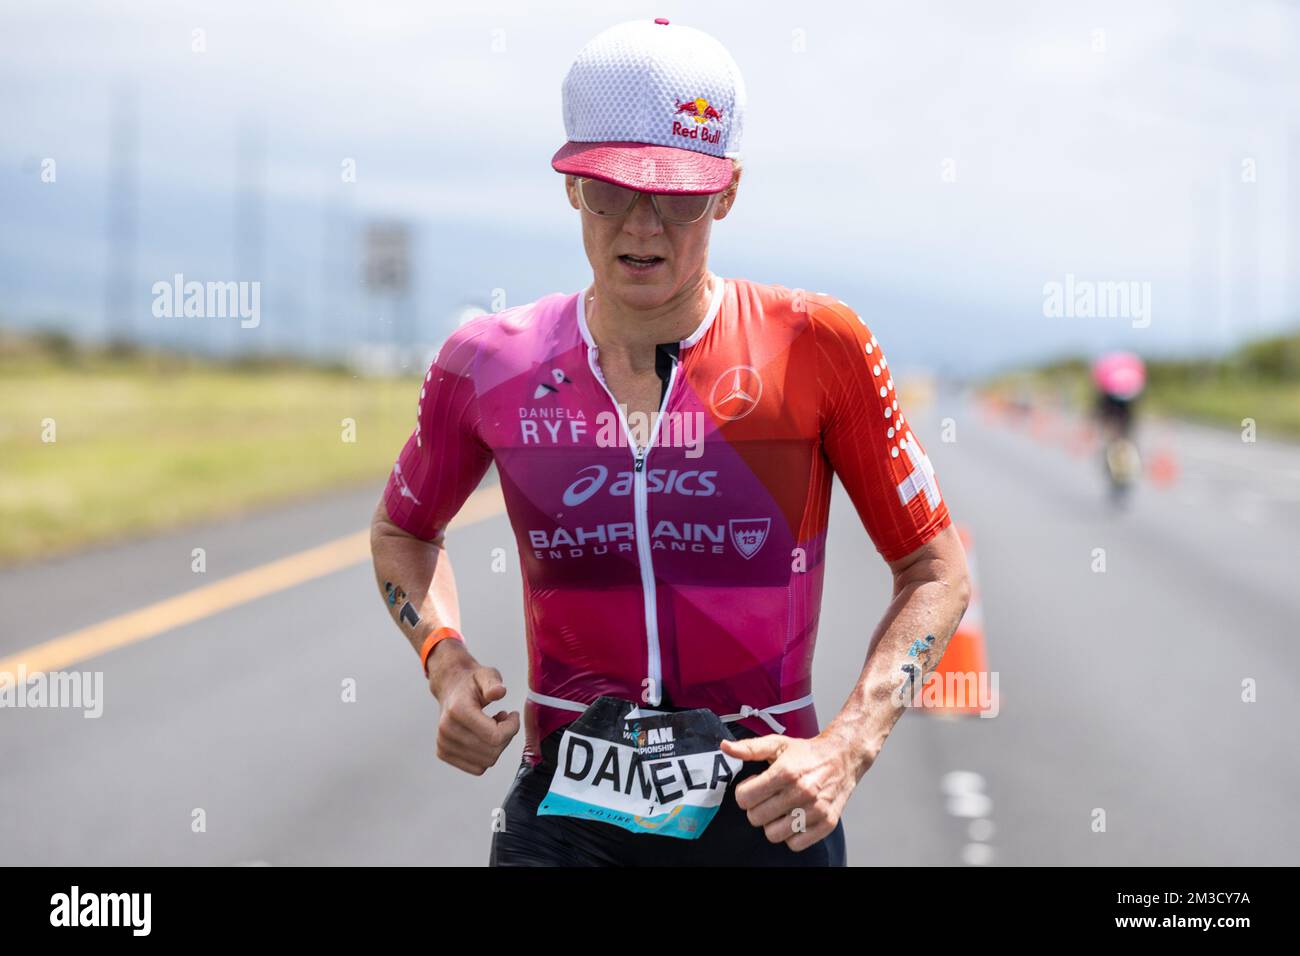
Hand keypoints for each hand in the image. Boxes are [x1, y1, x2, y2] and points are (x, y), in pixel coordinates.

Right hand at [433, 665, 519, 774]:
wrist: (450, 689)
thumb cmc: (471, 683)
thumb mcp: (486, 674)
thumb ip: (493, 682)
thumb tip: (499, 692)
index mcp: (458, 710)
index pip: (495, 736)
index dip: (511, 728)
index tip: (513, 715)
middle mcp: (447, 730)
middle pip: (491, 752)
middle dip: (505, 737)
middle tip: (504, 720)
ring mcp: (443, 743)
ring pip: (485, 762)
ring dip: (496, 747)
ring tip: (493, 726)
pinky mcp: (443, 753)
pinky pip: (476, 768)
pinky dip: (485, 755)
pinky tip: (484, 737)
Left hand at [721, 733, 859, 851]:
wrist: (843, 757)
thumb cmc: (806, 753)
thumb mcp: (777, 744)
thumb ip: (749, 748)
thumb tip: (725, 747)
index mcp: (786, 772)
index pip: (744, 798)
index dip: (744, 793)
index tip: (754, 787)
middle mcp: (801, 791)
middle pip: (756, 818)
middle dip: (757, 808)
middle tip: (768, 797)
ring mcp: (815, 810)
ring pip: (774, 834)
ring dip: (773, 823)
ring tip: (781, 808)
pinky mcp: (826, 823)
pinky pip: (795, 844)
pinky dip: (792, 834)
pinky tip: (795, 817)